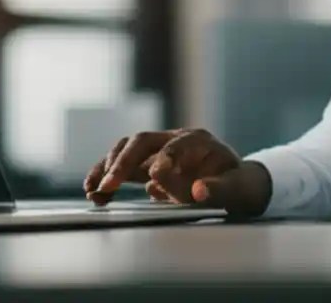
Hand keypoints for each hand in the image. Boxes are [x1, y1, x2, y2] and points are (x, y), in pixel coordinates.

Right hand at [83, 128, 271, 216]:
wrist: (235, 183)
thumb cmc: (236, 185)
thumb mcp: (235, 189)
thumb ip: (217, 189)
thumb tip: (198, 191)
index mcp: (199, 140)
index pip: (176, 144)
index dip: (164, 159)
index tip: (154, 178)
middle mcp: (175, 139)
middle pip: (142, 141)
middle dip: (123, 161)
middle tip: (109, 185)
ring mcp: (159, 149)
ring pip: (127, 149)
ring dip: (107, 167)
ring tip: (94, 189)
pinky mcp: (148, 163)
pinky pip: (123, 164)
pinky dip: (107, 175)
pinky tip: (94, 191)